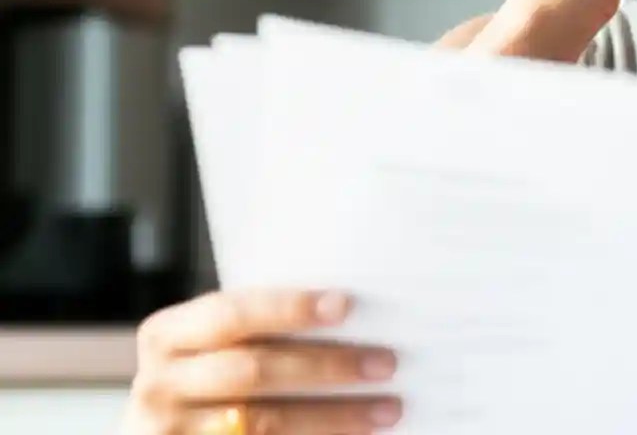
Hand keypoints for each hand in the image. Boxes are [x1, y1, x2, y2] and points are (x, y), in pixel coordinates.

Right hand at [122, 290, 400, 433]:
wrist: (167, 434)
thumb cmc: (207, 379)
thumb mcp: (213, 347)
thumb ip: (258, 329)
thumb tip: (349, 312)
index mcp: (166, 336)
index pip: (231, 314)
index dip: (288, 308)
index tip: (345, 305)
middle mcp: (158, 386)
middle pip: (253, 371)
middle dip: (326, 366)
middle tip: (386, 362)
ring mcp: (171, 433)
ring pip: (265, 423)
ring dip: (335, 416)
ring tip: (388, 408)